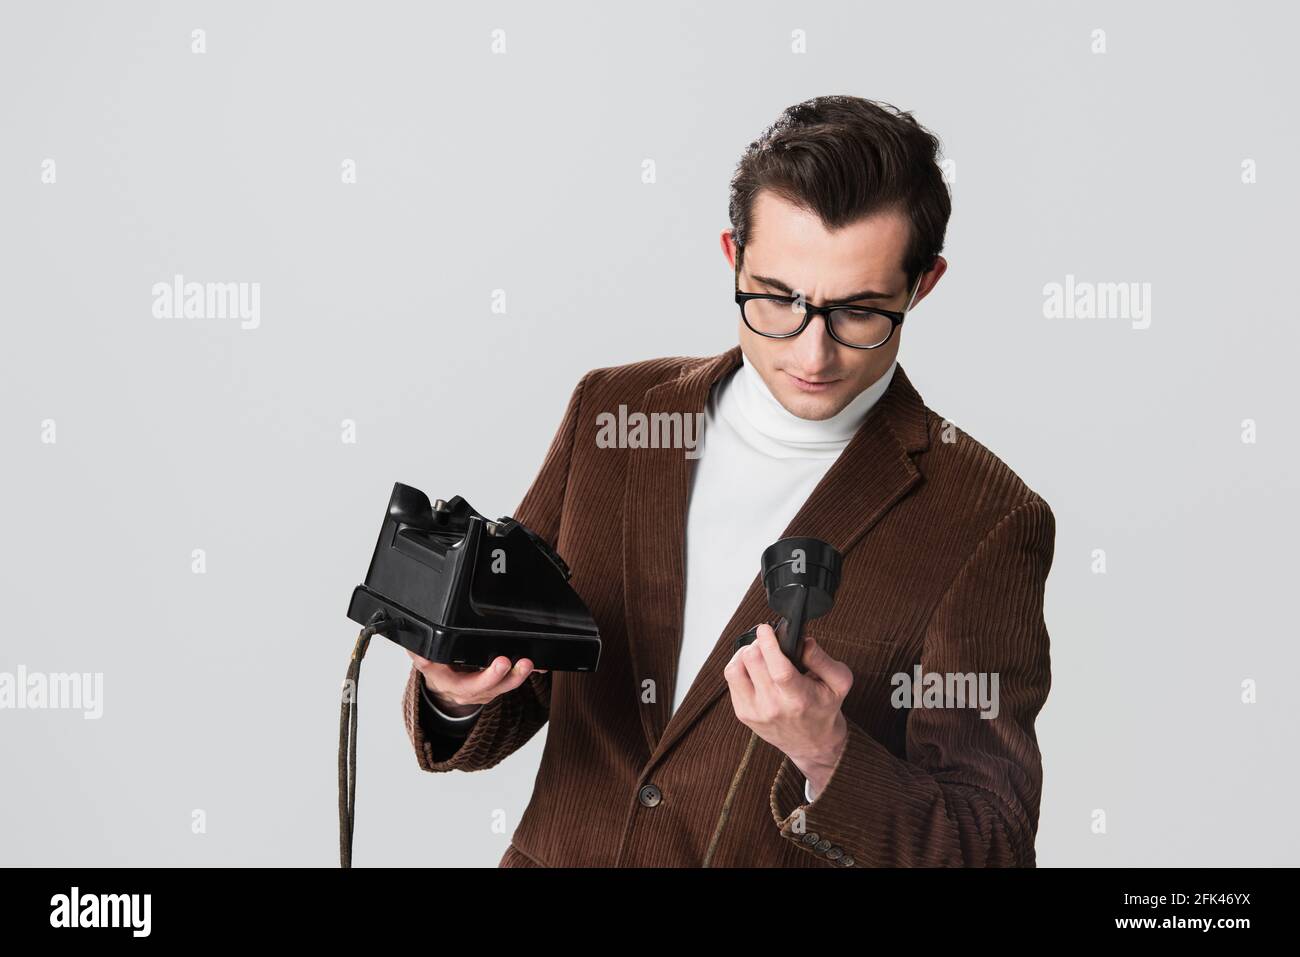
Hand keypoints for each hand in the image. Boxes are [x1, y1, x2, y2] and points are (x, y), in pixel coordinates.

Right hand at [406, 650, 546, 716]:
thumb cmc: (438, 670)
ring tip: (530, 662)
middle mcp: (474, 692)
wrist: (444, 687)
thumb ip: (422, 657)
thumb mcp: (425, 665)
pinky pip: (513, 679)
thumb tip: (418, 652)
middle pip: (493, 687)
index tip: (501, 662)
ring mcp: (488, 690)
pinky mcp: (499, 684)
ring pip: (506, 685)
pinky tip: (540, 665)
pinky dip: (527, 672)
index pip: (470, 685)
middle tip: (518, 661)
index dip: (487, 676)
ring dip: (520, 674)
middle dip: (508, 675)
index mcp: (455, 686)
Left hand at [722, 624, 852, 795]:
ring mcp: (755, 712)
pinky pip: (731, 681)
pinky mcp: (743, 714)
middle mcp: (773, 707)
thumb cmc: (825, 709)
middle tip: (767, 639)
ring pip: (734, 670)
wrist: (812, 744)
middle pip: (752, 662)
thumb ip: (823, 659)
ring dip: (744, 654)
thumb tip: (804, 641)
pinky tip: (753, 668)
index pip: (778, 668)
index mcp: (799, 698)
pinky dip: (740, 667)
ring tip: (757, 651)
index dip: (768, 643)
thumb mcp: (838, 683)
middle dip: (758, 643)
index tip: (766, 628)